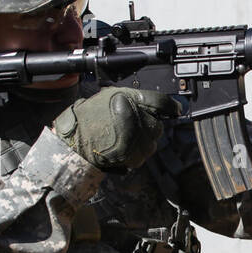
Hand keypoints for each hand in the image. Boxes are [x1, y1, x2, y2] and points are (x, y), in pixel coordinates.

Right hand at [53, 88, 179, 169]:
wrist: (75, 141)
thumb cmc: (90, 118)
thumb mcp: (111, 96)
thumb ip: (136, 99)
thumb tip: (162, 105)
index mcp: (129, 100)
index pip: (160, 102)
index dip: (170, 105)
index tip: (176, 108)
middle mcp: (136, 119)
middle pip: (157, 125)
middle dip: (149, 126)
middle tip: (134, 126)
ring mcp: (136, 140)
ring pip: (152, 142)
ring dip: (143, 141)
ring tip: (124, 137)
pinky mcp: (134, 156)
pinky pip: (143, 154)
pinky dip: (136, 152)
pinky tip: (123, 147)